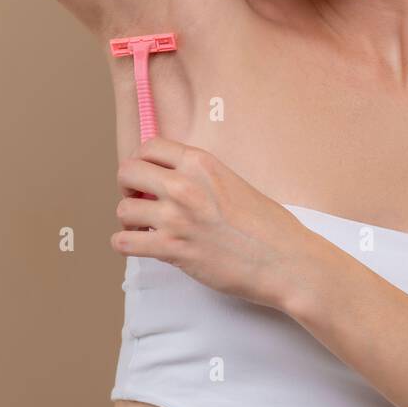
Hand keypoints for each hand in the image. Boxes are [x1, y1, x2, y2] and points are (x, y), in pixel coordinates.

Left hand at [110, 135, 312, 310]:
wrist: (284, 260)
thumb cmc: (268, 225)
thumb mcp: (233, 182)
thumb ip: (201, 177)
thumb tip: (173, 181)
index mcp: (201, 162)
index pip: (149, 146)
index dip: (142, 162)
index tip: (147, 178)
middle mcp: (184, 184)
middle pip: (127, 171)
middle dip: (128, 187)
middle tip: (141, 202)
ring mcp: (176, 217)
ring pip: (123, 209)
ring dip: (129, 220)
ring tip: (144, 228)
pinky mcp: (173, 249)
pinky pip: (124, 242)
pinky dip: (126, 244)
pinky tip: (141, 246)